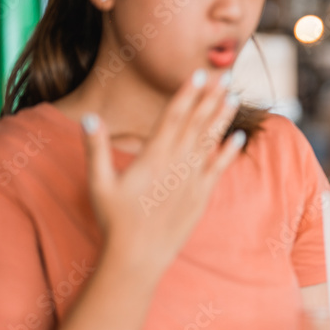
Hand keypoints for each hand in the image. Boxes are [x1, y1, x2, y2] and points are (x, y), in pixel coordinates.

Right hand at [82, 70, 243, 272]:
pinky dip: (230, 151)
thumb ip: (95, 148)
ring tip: (234, 96)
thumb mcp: (98, 183)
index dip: (186, 93)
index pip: (173, 116)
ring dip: (222, 117)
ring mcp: (192, 180)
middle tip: (224, 74)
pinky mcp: (201, 196)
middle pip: (196, 123)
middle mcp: (177, 164)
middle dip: (210, 97)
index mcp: (152, 156)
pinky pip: (219, 168)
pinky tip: (240, 136)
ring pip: (211, 141)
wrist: (139, 256)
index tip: (198, 73)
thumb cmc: (115, 220)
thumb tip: (89, 117)